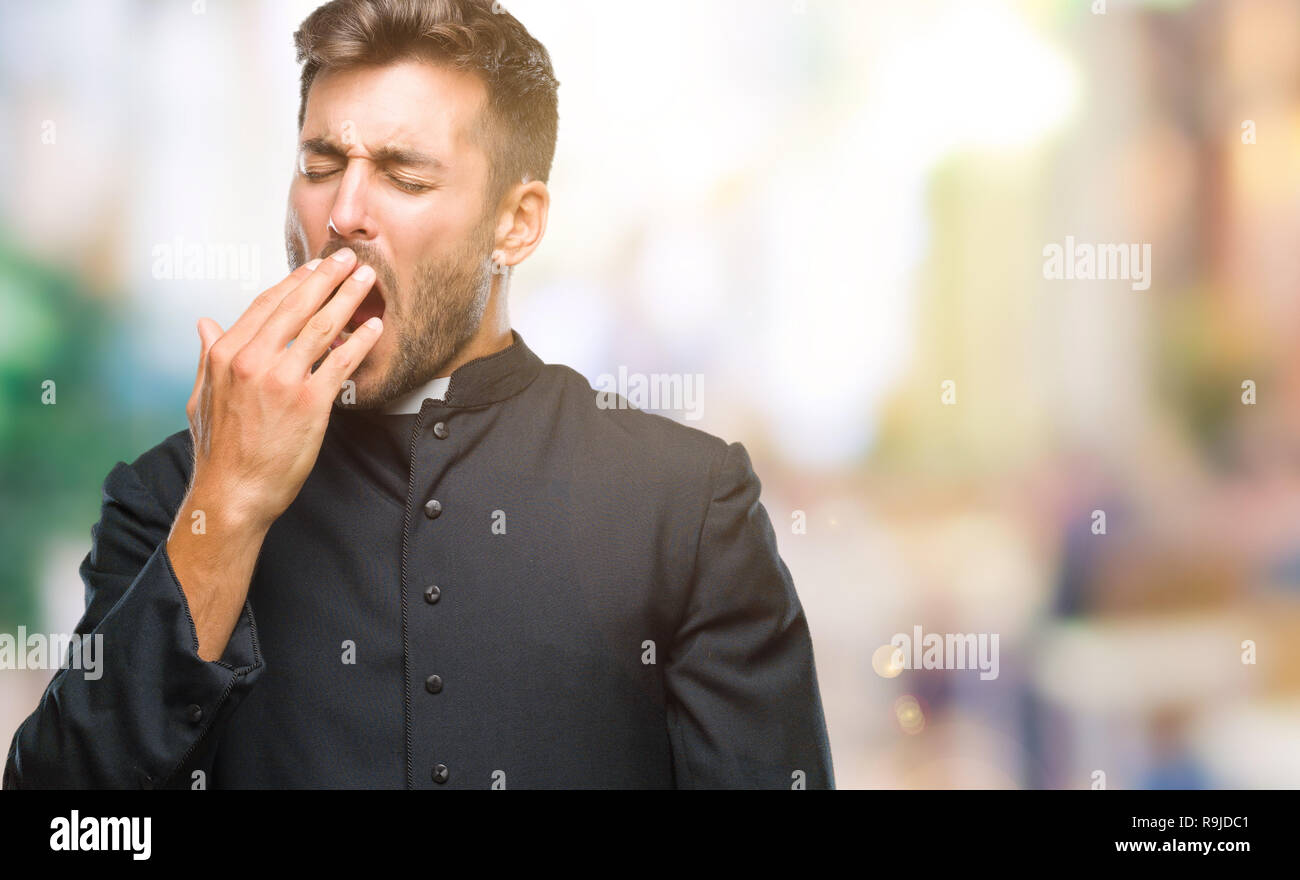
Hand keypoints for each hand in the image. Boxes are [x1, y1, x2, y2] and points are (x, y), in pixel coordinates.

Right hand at [184, 249, 381, 530]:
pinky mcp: (310, 403)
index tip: (311, 269)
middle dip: (327, 277)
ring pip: (322, 327)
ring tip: (368, 281)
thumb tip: (205, 323)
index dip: (292, 283)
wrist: (233, 493)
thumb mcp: (200, 396)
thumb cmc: (218, 449)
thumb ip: (207, 356)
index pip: (265, 305)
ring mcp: (282, 380)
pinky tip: (374, 327)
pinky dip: (360, 341)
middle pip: (297, 306)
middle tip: (349, 259)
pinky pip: (341, 363)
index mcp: (226, 355)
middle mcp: (252, 360)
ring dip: (348, 298)